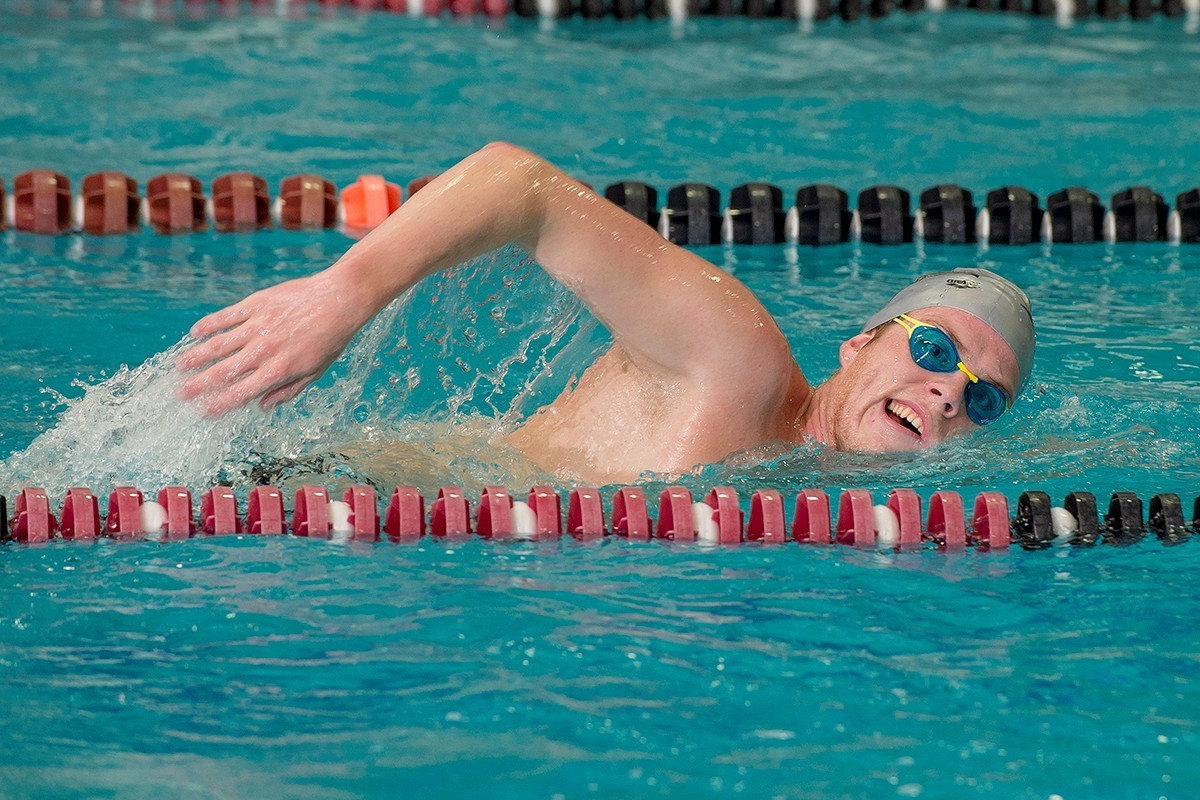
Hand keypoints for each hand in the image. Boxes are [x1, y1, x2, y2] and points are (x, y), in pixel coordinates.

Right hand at [175, 270, 373, 415]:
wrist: (339, 299)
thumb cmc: (331, 339)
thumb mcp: (315, 372)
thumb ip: (288, 390)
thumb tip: (262, 406)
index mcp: (279, 370)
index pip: (242, 392)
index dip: (220, 404)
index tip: (203, 412)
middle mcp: (264, 350)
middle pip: (223, 371)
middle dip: (199, 384)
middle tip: (180, 393)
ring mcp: (258, 325)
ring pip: (219, 344)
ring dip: (196, 355)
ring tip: (180, 365)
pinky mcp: (256, 304)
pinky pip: (226, 316)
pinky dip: (209, 325)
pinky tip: (195, 332)